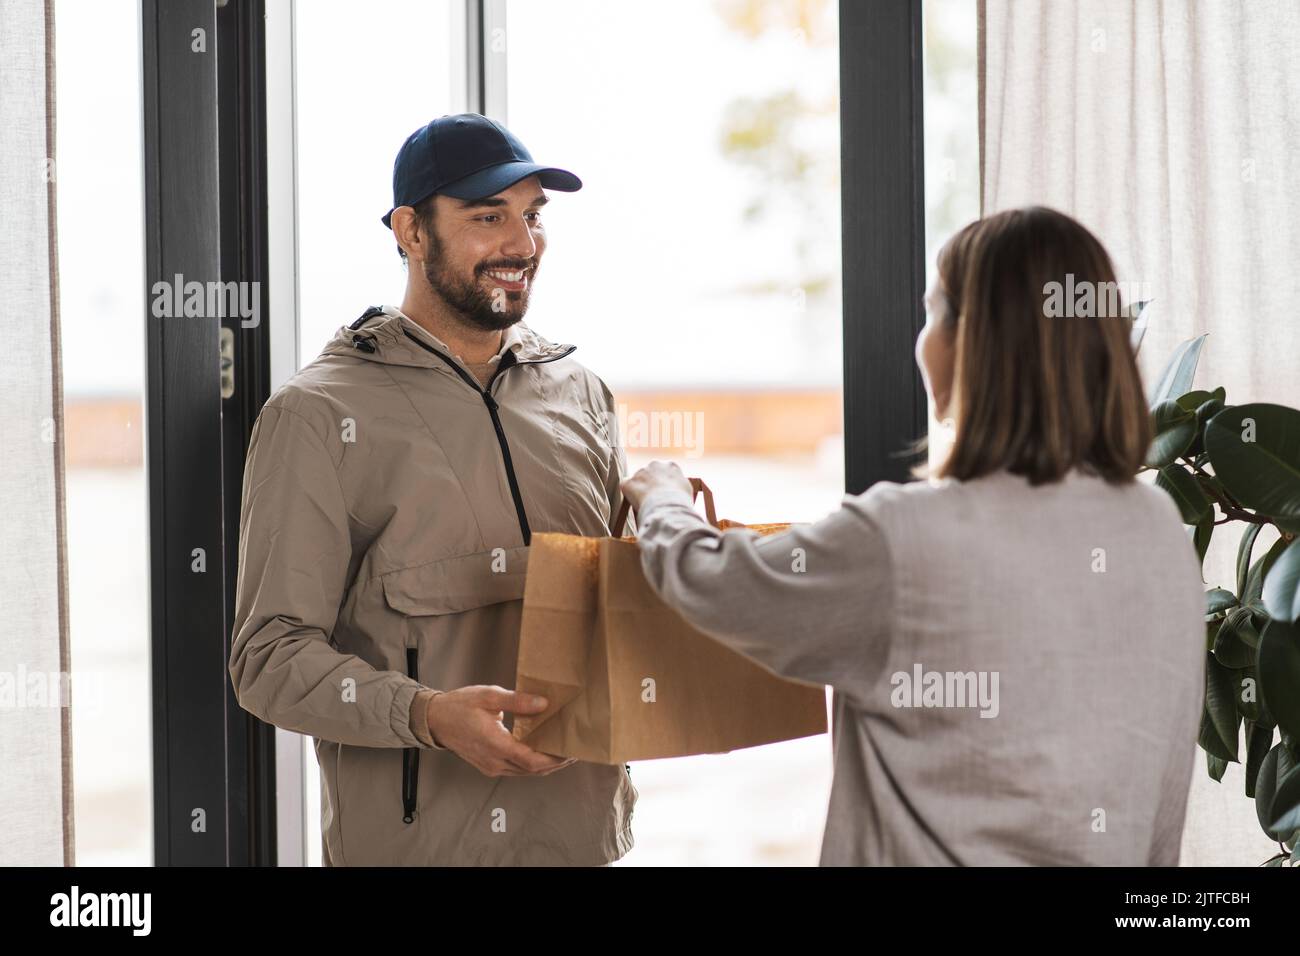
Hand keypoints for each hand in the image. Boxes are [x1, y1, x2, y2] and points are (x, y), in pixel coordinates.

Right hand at [425, 685, 577, 777]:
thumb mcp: (489, 696)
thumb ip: (518, 701)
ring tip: (563, 751)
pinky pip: (516, 769)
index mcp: (495, 745)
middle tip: (575, 751)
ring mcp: (491, 766)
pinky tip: (541, 751)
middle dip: (556, 763)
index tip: (571, 751)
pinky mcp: (489, 766)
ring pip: (525, 772)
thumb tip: (544, 704)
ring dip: (545, 765)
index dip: (555, 759)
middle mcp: (494, 762)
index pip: (532, 761)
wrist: (435, 720)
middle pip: (533, 770)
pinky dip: (532, 763)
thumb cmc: (459, 706)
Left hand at [619, 460, 691, 514]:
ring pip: (637, 480)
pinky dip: (628, 494)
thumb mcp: (687, 489)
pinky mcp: (628, 482)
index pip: (665, 471)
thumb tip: (677, 487)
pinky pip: (626, 487)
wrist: (668, 506)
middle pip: (649, 473)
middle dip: (649, 483)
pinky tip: (635, 502)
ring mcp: (640, 472)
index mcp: (671, 465)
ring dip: (639, 489)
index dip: (663, 482)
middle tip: (653, 498)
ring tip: (646, 503)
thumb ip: (679, 484)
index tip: (664, 492)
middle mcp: (655, 464)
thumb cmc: (680, 501)